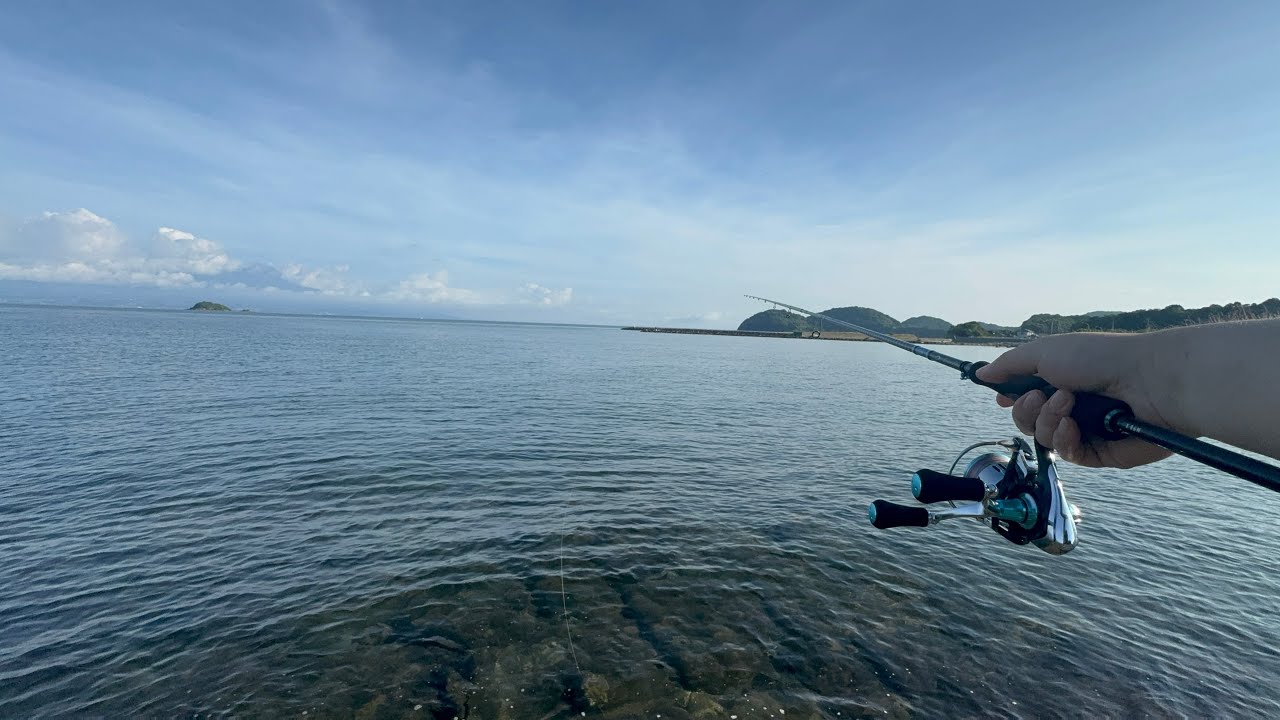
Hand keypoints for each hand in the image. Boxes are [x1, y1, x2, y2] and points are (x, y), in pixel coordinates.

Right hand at [975, 333, 1181, 468]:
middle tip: (1043, 395)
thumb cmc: (1100, 358)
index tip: (1001, 398)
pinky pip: (1067, 454)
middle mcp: (1071, 406)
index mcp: (1059, 380)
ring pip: (1044, 438)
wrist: (1148, 381)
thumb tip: (981, 373)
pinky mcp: (1100, 453)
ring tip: (1069, 404)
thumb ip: (1009, 365)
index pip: (1023, 396)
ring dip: (1048, 421)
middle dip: (1027, 410)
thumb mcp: (1045, 351)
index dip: (1010, 399)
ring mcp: (1085, 430)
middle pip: (1027, 421)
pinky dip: (1065, 440)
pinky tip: (1074, 426)